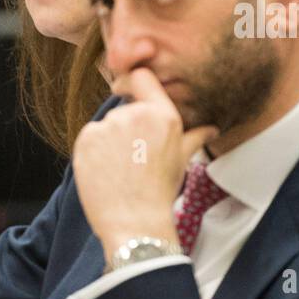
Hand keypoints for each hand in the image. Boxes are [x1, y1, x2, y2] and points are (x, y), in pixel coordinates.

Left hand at [71, 67, 217, 261]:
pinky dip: (94, 150)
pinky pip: (89, 137)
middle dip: (127, 126)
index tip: (132, 94)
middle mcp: (134, 114)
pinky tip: (105, 170)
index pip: (141, 77)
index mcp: (162, 114)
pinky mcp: (85, 139)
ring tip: (120, 167)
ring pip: (106, 124)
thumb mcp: (183, 160)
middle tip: (134, 155)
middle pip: (124, 107)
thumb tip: (212, 129)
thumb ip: (194, 137)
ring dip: (110, 140)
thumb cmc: (161, 191)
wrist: (134, 221)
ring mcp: (107, 126)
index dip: (135, 84)